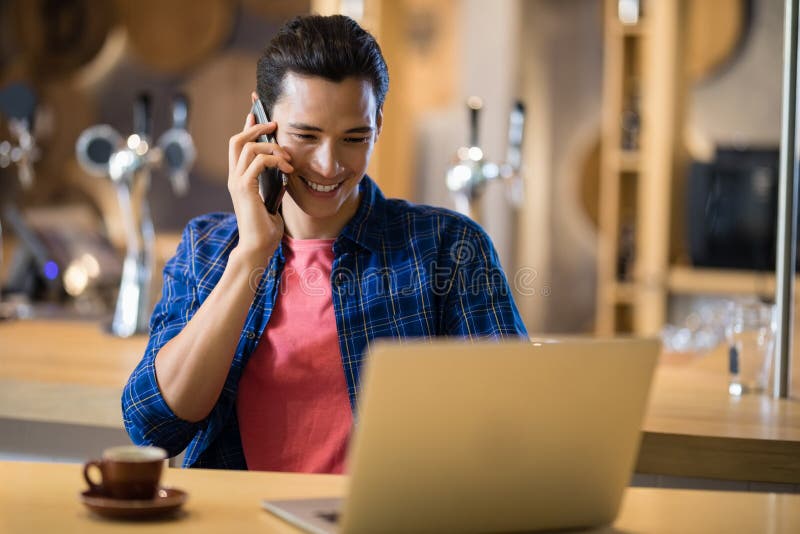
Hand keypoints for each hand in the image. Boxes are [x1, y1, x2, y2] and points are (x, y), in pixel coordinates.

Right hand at [227, 112, 293, 262]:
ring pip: (248, 146)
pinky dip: (274, 160)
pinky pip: (257, 161)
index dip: (246, 126)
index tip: (256, 113)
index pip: (238, 145)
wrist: (258, 247)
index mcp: (239, 178)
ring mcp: (237, 181)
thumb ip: (274, 183)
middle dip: (256, 127)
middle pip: (238, 139)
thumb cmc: (266, 228)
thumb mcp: (273, 199)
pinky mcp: (244, 187)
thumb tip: (285, 168)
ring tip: (288, 159)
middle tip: (275, 125)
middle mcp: (234, 177)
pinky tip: (287, 169)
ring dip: (272, 147)